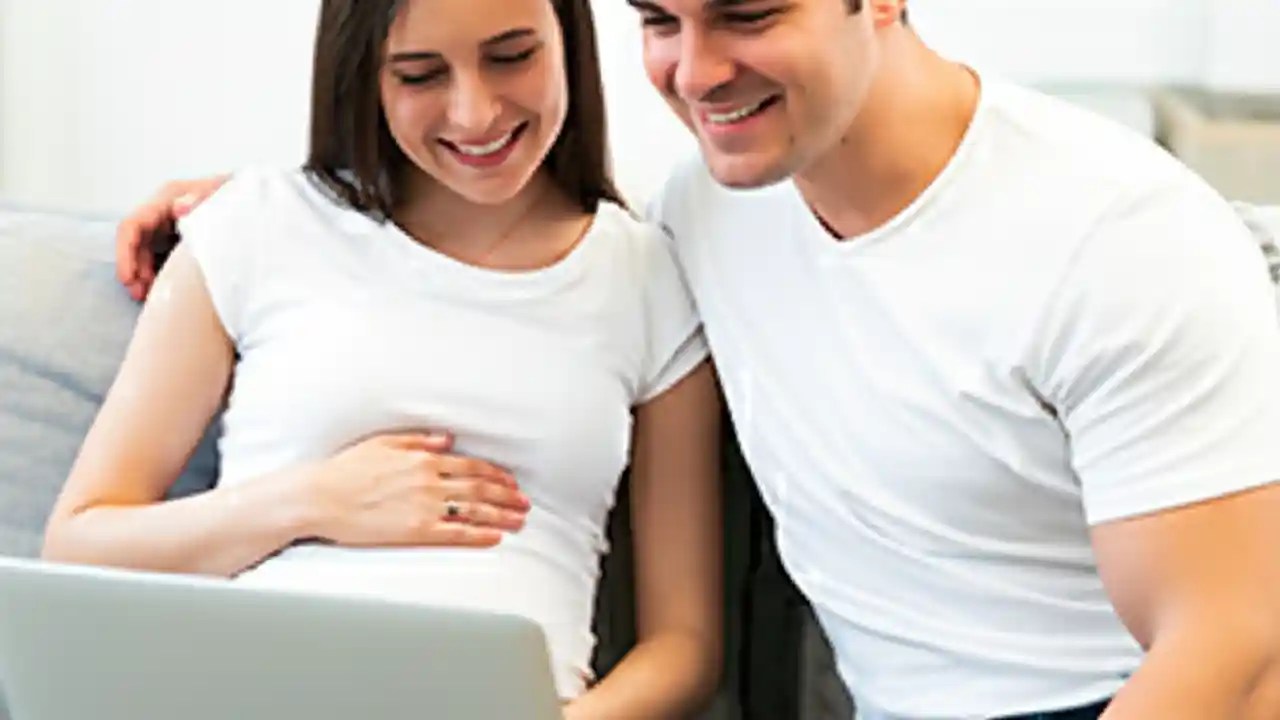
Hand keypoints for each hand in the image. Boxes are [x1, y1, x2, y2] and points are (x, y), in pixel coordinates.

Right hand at [116, 175, 229, 300]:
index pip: (133, 225)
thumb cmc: (235, 194)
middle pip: (135, 241)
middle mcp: (162, 210)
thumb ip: (201, 198)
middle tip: (140, 295)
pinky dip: (157, 272)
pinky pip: (159, 256)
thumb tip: (179, 207)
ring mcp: (169, 224)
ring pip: (144, 251)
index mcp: (167, 198)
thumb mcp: (221, 194)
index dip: (125, 252)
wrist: (251, 198)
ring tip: (148, 297)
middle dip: (132, 269)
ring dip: (143, 274)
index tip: (128, 279)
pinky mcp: (178, 237)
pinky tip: (162, 289)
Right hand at [303, 432, 530, 548]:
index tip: (510, 482)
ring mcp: (425, 506)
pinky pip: (456, 533)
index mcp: (423, 458)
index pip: (471, 466)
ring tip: (519, 521)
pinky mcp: (416, 530)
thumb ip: (419, 440)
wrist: (320, 496)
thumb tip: (447, 439)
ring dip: (501, 516)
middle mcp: (430, 480)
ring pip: (474, 510)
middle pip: (479, 488)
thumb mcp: (383, 443)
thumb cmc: (346, 469)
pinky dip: (479, 535)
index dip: (495, 475)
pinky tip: (495, 538)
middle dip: (506, 496)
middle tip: (525, 504)